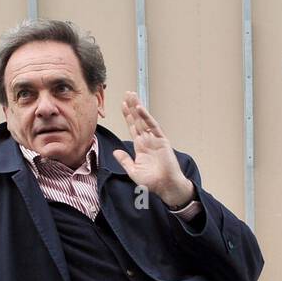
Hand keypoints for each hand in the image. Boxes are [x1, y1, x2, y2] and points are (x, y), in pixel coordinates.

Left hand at [111, 91, 194, 208]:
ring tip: (132, 96)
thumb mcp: (133, 171)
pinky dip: (147, 117)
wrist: (166, 187)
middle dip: (132, 107)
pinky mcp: (162, 141)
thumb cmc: (152, 182)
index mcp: (140, 147)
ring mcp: (155, 140)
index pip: (132, 127)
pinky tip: (140, 108)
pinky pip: (153, 126)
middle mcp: (147, 141)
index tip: (122, 105)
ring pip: (144, 120)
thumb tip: (115, 152)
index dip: (127, 116)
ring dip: (138, 108)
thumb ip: (124, 160)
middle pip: (138, 120)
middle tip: (127, 94)